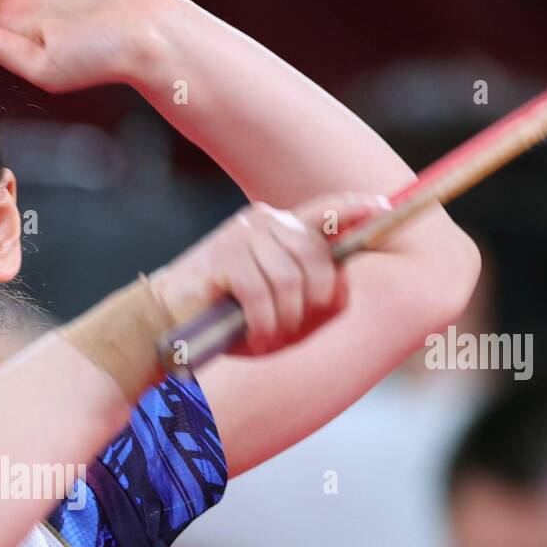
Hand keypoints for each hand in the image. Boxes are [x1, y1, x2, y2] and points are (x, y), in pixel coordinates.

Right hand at [149, 193, 393, 357]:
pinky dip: (262, 326)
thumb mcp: (273, 304)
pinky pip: (263, 295)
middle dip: (312, 304)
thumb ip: (307, 294)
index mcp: (276, 227)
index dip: (355, 208)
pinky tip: (250, 338)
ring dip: (283, 322)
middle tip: (289, 330)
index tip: (383, 208)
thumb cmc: (221, 318)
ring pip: (292, 281)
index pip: (325, 210)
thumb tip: (342, 293)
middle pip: (317, 258)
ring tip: (264, 338)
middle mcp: (262, 221)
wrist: (163, 323)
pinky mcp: (224, 256)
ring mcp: (242, 234)